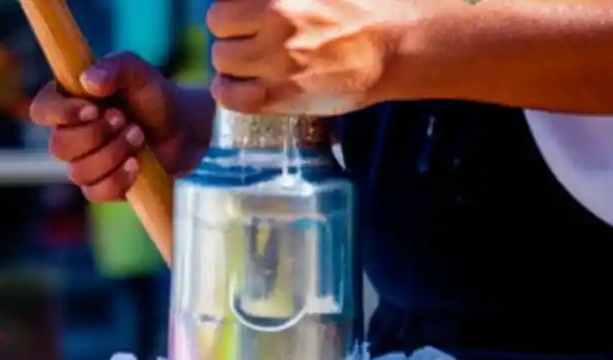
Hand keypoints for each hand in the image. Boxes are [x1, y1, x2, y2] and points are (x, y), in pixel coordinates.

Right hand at [29, 52, 208, 201]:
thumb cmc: (154, 97)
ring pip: (78, 172)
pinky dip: (118, 179)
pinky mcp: (101, 187)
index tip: (93, 108)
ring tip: (138, 135)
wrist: (183, 130)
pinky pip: (95, 193)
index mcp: (68, 103)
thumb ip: (115, 68)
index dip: (61, 114)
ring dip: (113, 153)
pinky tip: (136, 164)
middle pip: (59, 146)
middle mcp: (70, 134)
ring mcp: (84, 163)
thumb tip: (88, 81)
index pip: (41, 111)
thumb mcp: (138, 73)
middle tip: (124, 119)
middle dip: (96, 134)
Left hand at [207, 0, 436, 114]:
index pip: (224, 0)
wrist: (394, 45)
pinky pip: (232, 96)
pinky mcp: (281, 95)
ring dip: (230, 61)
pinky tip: (233, 86)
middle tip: (246, 38)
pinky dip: (227, 92)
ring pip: (222, 61)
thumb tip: (256, 4)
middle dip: (230, 31)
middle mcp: (275, 21)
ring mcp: (277, 61)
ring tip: (246, 63)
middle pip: (217, 25)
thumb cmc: (363, 6)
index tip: (243, 16)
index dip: (233, 9)